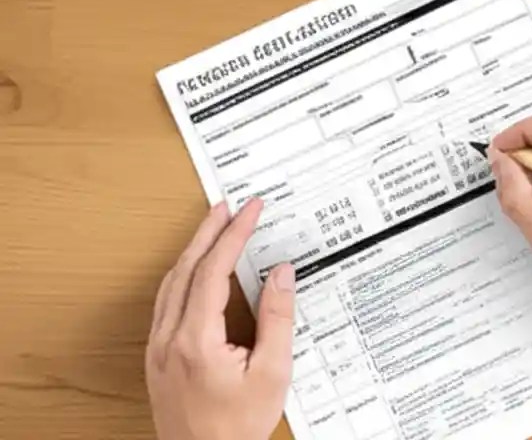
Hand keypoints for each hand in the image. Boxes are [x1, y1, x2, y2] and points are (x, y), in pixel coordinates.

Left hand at [146, 198, 294, 439]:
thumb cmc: (237, 428)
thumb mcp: (272, 373)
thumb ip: (278, 319)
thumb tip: (282, 275)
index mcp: (196, 340)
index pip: (214, 270)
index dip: (234, 234)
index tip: (250, 210)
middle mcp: (170, 340)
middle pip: (186, 269)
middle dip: (209, 232)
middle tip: (229, 206)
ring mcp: (159, 349)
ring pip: (171, 284)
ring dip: (193, 251)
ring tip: (214, 229)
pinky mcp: (159, 357)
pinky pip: (166, 302)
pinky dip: (184, 276)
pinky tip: (197, 271)